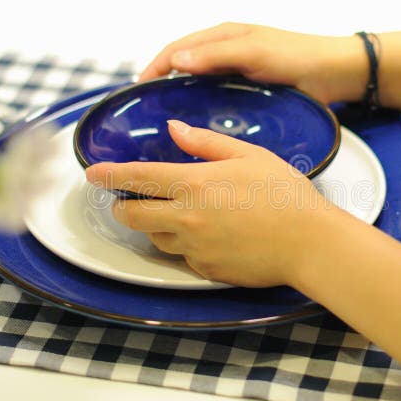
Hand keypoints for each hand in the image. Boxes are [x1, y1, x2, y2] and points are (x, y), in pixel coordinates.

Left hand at [85, 119, 338, 287]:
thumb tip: (175, 130)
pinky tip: (210, 235)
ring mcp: (194, 248)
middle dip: (123, 206)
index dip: (110, 175)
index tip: (92, 174)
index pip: (138, 177)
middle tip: (129, 200)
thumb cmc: (284, 193)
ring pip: (156, 238)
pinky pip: (183, 257)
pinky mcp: (206, 271)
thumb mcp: (249, 155)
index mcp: (194, 184)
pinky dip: (186, 245)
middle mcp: (186, 218)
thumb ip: (206, 142)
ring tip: (181, 214)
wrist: (309, 242)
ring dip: (156, 225)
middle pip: (133, 215)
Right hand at [139, 23, 367, 104]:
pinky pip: (217, 100)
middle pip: (184, 68)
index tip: (139, 89)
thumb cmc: (297, 56)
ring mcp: (236, 74)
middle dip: (163, 84)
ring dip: (182, 99)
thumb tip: (177, 61)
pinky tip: (198, 127)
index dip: (155, 66)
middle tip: (147, 111)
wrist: (334, 74)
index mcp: (223, 37)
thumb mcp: (254, 51)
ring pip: (199, 86)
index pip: (178, 49)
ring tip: (167, 123)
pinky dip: (202, 110)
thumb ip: (216, 54)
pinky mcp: (248, 93)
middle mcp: (226, 54)